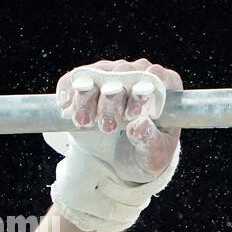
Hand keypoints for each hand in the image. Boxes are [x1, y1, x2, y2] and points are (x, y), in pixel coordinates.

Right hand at [52, 58, 181, 183]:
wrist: (121, 158)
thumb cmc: (145, 153)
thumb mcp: (154, 156)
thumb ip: (151, 142)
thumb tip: (139, 125)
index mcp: (165, 90)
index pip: (158, 78)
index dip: (144, 93)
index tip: (132, 115)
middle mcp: (140, 74)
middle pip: (124, 75)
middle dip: (113, 102)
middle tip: (108, 127)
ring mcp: (113, 73)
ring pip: (97, 74)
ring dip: (88, 98)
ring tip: (85, 122)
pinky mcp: (88, 79)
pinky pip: (75, 78)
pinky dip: (69, 90)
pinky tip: (67, 106)